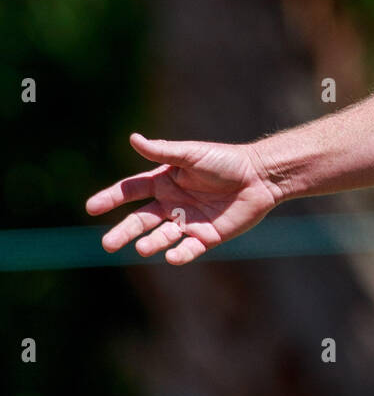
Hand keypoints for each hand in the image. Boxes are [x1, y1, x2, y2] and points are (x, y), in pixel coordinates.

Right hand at [85, 133, 280, 265]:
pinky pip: (188, 250)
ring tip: (143, 248)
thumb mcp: (192, 154)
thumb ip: (163, 152)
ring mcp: (188, 222)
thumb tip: (133, 138)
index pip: (131, 190)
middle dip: (123, 232)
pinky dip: (178, 255)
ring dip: (150, 243)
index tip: (91, 207)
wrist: (260, 176)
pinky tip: (171, 257)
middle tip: (107, 245)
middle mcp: (172, 203)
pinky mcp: (206, 237)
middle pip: (141, 220)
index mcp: (165, 181)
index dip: (111, 198)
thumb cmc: (226, 160)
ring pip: (161, 237)